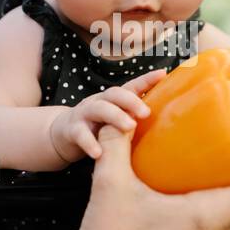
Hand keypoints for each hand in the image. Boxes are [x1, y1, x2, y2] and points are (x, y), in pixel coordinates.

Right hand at [49, 68, 165, 161]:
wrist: (62, 135)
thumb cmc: (98, 129)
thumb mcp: (116, 122)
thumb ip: (135, 121)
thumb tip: (167, 127)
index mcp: (113, 100)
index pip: (131, 87)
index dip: (146, 80)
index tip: (163, 75)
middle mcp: (99, 102)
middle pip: (115, 94)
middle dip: (132, 101)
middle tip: (146, 113)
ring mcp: (84, 114)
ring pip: (99, 109)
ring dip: (115, 116)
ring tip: (129, 127)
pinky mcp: (71, 130)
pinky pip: (80, 134)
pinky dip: (89, 143)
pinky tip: (98, 154)